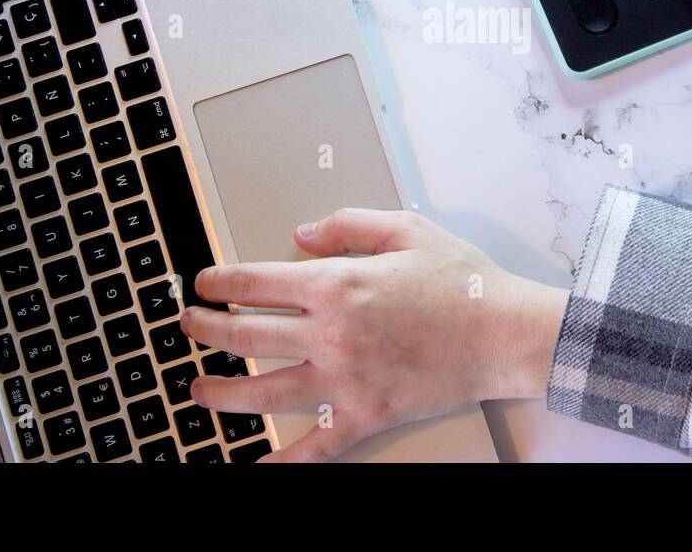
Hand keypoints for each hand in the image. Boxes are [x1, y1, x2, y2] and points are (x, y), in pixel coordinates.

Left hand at [180, 208, 567, 461]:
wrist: (504, 333)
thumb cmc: (463, 283)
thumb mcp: (406, 229)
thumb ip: (347, 225)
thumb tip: (300, 234)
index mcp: (338, 283)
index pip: (255, 282)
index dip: (218, 282)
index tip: (202, 285)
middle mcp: (332, 333)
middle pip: (246, 335)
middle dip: (205, 331)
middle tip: (187, 328)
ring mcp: (345, 379)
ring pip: (263, 391)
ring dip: (222, 392)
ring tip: (198, 390)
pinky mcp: (366, 415)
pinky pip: (315, 446)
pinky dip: (282, 461)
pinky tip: (256, 465)